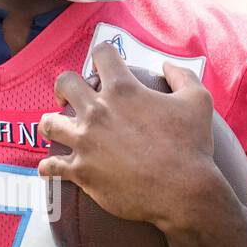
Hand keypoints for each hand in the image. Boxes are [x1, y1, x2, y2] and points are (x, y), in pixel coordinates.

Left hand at [38, 41, 216, 227]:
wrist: (183, 193)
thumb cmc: (193, 146)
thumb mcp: (198, 101)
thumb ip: (182, 76)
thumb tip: (167, 65)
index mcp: (123, 90)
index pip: (101, 54)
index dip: (102, 56)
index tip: (102, 66)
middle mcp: (98, 112)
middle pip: (64, 83)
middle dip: (65, 87)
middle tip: (69, 98)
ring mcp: (85, 142)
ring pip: (48, 123)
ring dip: (51, 123)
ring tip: (57, 129)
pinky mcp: (81, 172)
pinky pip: (51, 166)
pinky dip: (48, 166)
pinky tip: (49, 167)